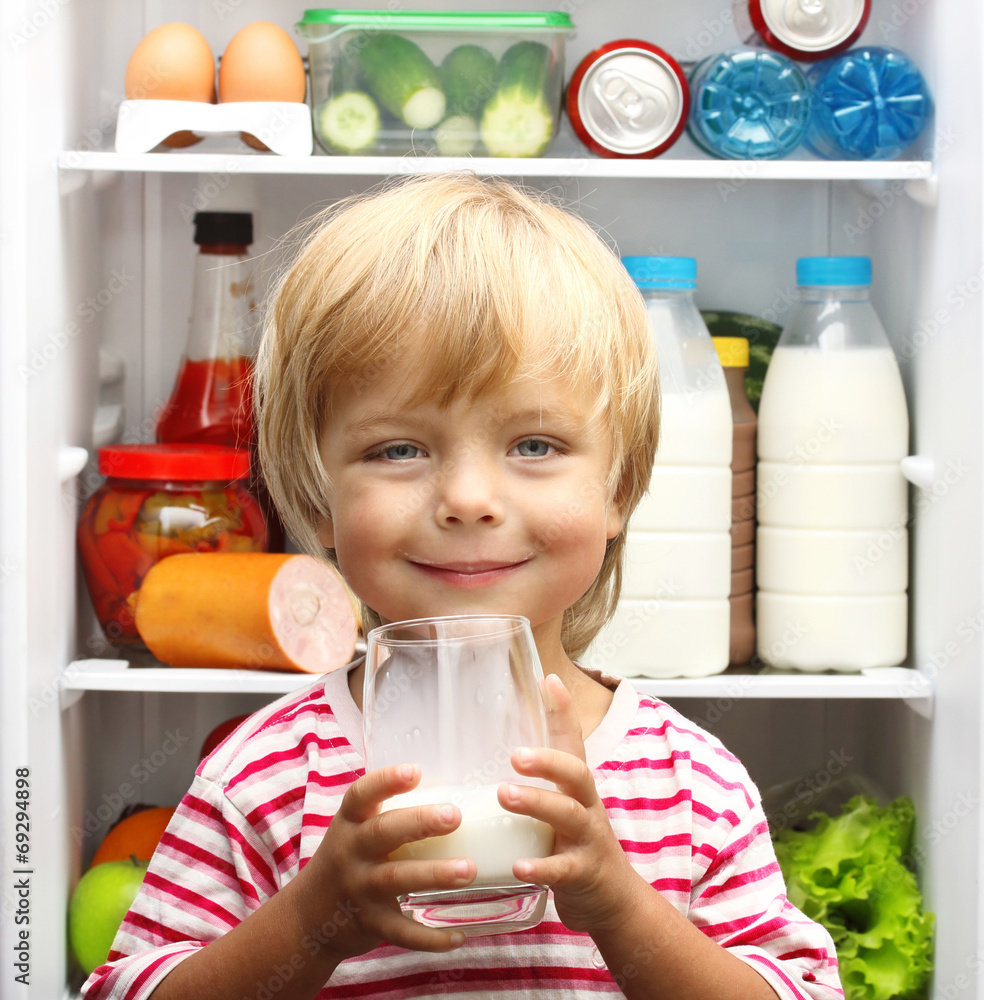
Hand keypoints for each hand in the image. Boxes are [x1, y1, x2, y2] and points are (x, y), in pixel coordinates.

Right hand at [295, 763, 476, 961]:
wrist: (306, 918)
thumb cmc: (346, 861)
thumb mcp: (353, 832)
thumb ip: (389, 815)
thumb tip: (454, 793)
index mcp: (349, 823)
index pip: (361, 795)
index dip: (387, 781)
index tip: (415, 771)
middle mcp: (351, 852)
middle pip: (383, 833)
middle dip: (419, 823)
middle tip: (454, 816)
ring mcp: (359, 888)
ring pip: (396, 879)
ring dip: (434, 874)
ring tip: (468, 869)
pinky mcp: (370, 923)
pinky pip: (402, 932)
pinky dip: (431, 938)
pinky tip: (459, 936)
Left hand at [497, 674, 641, 933]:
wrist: (614, 899)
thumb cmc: (576, 845)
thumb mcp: (561, 807)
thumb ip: (536, 781)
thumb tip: (495, 751)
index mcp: (577, 787)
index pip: (573, 742)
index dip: (563, 711)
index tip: (548, 680)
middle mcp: (587, 806)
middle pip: (576, 773)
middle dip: (548, 760)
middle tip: (514, 755)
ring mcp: (588, 840)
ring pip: (569, 815)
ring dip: (537, 802)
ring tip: (504, 795)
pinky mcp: (584, 874)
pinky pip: (563, 869)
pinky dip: (541, 867)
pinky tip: (517, 865)